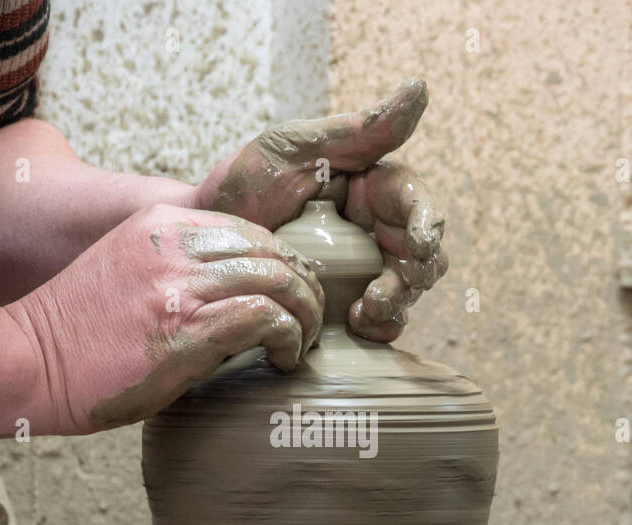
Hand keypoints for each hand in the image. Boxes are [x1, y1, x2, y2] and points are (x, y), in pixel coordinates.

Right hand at [5, 204, 323, 433]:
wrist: (26, 362)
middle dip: (303, 287)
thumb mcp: (127, 277)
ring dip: (305, 315)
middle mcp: (173, 244)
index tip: (289, 298)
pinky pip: (266, 316)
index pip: (249, 230)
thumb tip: (240, 302)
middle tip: (307, 324)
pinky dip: (288, 337)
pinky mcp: (186, 328)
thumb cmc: (75, 339)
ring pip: (280, 278)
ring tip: (300, 344)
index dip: (282, 264)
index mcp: (159, 224)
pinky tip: (282, 359)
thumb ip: (178, 274)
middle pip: (273, 250)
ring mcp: (179, 284)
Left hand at [196, 78, 447, 342]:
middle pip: (423, 256)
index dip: (428, 224)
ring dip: (397, 306)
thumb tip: (419, 89)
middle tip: (381, 292)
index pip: (418, 204)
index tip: (419, 243)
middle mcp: (376, 230)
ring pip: (407, 292)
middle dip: (413, 276)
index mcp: (373, 188)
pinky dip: (378, 328)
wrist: (204, 241)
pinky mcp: (345, 304)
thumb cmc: (243, 185)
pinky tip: (354, 324)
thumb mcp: (294, 148)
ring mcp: (363, 270)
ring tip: (363, 312)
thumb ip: (358, 129)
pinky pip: (379, 322)